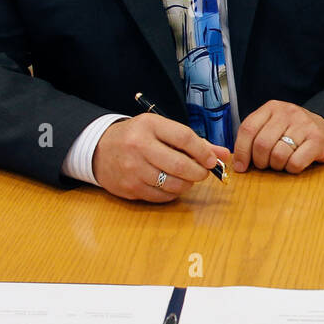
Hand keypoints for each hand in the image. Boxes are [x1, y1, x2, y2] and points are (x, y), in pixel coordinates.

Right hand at [93, 114, 231, 202]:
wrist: (99, 149)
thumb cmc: (137, 137)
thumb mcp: (161, 130)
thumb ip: (193, 141)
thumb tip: (224, 154)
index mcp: (149, 126)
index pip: (184, 138)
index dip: (203, 151)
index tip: (212, 159)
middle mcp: (139, 147)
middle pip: (180, 165)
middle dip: (199, 172)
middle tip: (202, 172)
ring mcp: (132, 169)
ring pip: (173, 184)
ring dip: (187, 184)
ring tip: (187, 178)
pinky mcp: (129, 188)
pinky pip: (161, 196)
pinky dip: (173, 193)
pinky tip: (172, 184)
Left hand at [233, 100, 323, 174]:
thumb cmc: (296, 134)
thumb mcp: (274, 127)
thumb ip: (256, 137)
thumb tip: (238, 162)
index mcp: (273, 107)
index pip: (248, 129)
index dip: (241, 151)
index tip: (240, 167)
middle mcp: (288, 112)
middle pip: (262, 144)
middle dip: (261, 162)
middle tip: (267, 165)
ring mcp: (305, 125)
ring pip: (278, 155)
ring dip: (278, 166)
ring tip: (283, 163)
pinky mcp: (318, 140)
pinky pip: (296, 162)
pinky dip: (292, 169)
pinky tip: (296, 164)